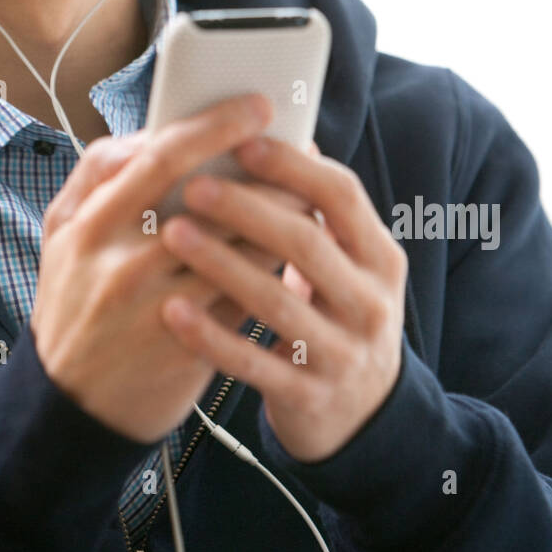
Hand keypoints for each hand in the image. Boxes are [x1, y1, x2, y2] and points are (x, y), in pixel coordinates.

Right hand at [30, 92, 283, 442]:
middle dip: (264, 174)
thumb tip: (153, 131)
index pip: (161, 157)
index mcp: (89, 223)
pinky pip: (242, 300)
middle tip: (299, 154)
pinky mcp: (184, 348)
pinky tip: (284, 258)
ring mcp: (153, 309)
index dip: (215, 126)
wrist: (70, 406)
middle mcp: (120, 264)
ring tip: (303, 204)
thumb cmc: (73, 303)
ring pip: (237, 251)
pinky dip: (268, 273)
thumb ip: (97, 176)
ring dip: (278, 223)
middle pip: (212, 201)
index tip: (256, 107)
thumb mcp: (61, 234)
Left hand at [157, 138, 407, 462]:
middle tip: (192, 185)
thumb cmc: (338, 316)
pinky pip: (254, 363)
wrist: (364, 417)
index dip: (292, 166)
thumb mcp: (348, 263)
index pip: (342, 196)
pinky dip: (212, 336)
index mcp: (379, 257)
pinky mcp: (309, 397)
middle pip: (306, 243)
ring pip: (277, 302)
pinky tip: (172, 309)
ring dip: (221, 264)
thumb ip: (320, 210)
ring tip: (172, 234)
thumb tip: (292, 134)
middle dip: (246, 209)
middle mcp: (370, 303)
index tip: (242, 140)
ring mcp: (343, 354)